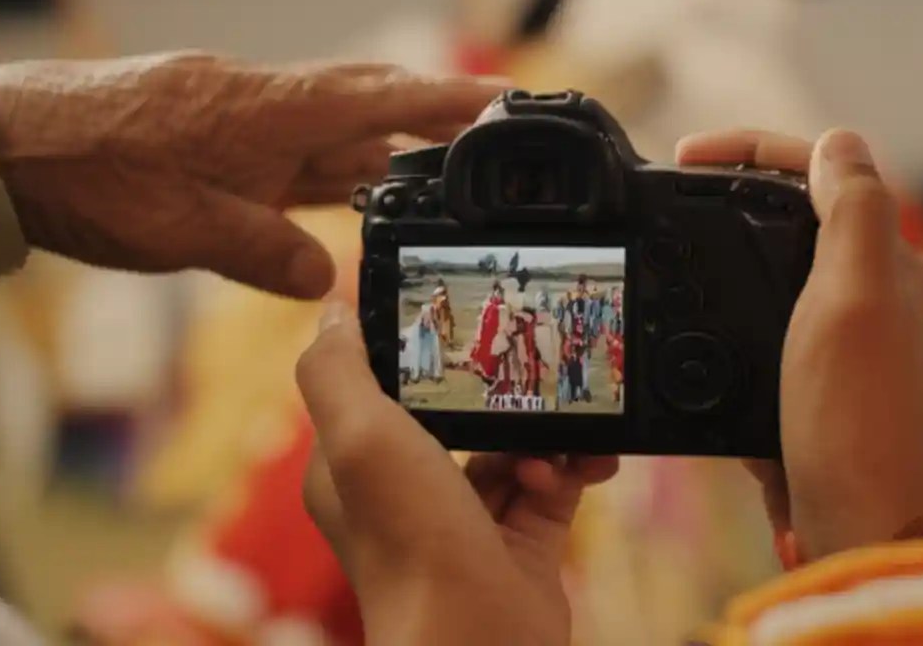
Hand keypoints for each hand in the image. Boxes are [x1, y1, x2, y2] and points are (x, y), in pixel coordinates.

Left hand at [0, 52, 501, 297]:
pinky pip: (294, 150)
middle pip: (368, 103)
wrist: (10, 145)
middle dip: (431, 120)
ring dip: (381, 151)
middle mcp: (265, 104)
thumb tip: (323, 278)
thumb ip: (264, 252)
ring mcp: (241, 118)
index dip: (448, 98)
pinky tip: (347, 198)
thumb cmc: (90, 176)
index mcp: (270, 112)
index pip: (380, 98)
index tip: (504, 101)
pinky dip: (329, 171)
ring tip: (435, 183)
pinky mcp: (218, 138)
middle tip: (487, 143)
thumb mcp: (185, 229)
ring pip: (331, 131)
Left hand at [299, 302, 616, 644]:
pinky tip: (587, 464)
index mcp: (354, 464)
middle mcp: (407, 489)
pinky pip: (554, 481)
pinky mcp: (522, 538)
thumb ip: (339, 370)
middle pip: (455, 410)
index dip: (414, 349)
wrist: (483, 642)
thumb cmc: (411, 541)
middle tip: (535, 355)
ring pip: (512, 443)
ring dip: (545, 431)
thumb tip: (334, 310)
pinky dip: (575, 466)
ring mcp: (468, 516)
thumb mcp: (360, 439)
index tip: (458, 311)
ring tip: (566, 434)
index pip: (378, 385)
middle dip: (498, 386)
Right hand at [677, 129, 922, 560]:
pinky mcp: (803, 380)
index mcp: (882, 258)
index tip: (686, 156)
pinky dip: (720, 311)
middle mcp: (864, 290)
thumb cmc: (855, 413)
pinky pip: (756, 325)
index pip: (821, 167)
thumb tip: (837, 142)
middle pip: (792, 210)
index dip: (752, 148)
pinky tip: (687, 320)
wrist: (856, 523)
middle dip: (732, 188)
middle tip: (670, 193)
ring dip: (722, 245)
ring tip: (670, 244)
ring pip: (770, 265)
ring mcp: (833, 337)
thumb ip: (853, 209)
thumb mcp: (856, 294)